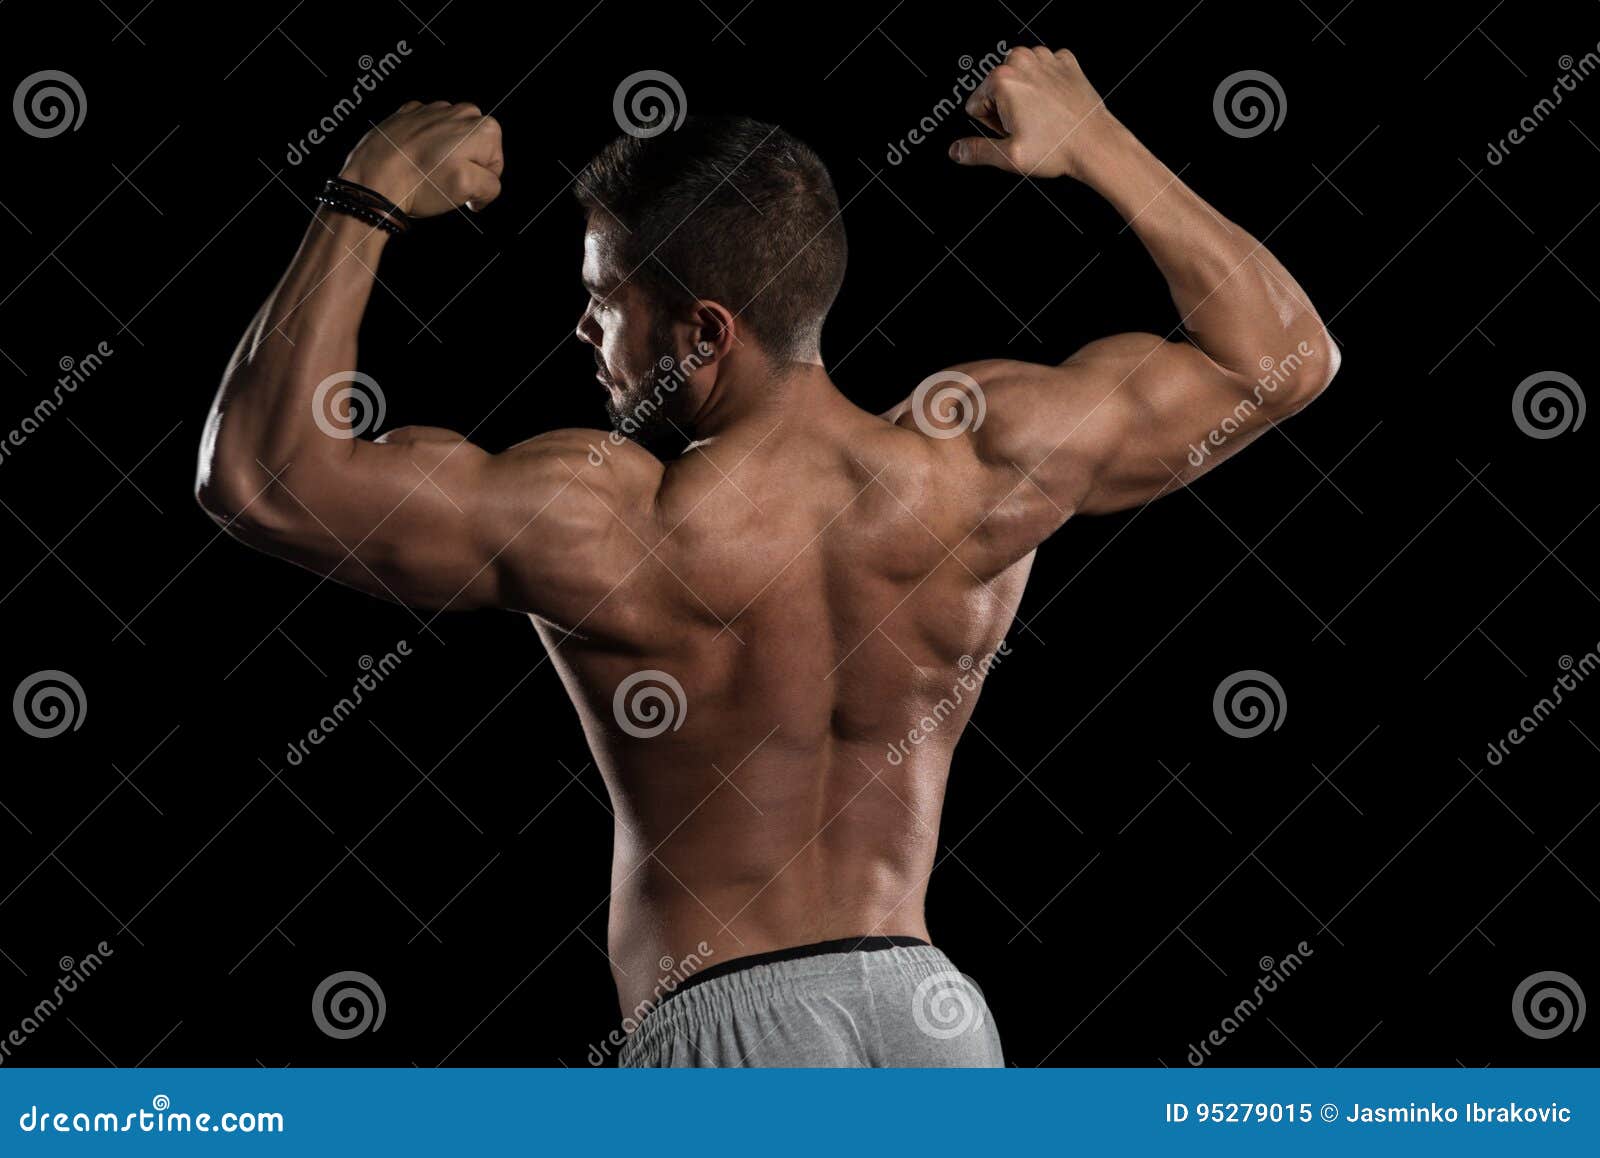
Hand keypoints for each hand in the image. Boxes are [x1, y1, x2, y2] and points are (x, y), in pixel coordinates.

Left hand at [340, 101, 504, 216]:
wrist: (373, 177)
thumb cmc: (420, 183)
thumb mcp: (469, 191)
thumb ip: (491, 185)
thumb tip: (486, 182)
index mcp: (481, 128)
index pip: (495, 163)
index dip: (482, 183)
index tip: (465, 193)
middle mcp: (459, 112)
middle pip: (476, 147)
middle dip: (465, 165)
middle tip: (445, 183)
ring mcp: (431, 110)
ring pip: (450, 138)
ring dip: (443, 156)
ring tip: (427, 173)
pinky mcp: (408, 114)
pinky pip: (425, 132)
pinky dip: (423, 146)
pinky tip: (413, 161)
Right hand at [949, 47, 1120, 179]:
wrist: (1097, 143)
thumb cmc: (1059, 147)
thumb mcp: (1009, 157)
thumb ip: (976, 151)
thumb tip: (956, 150)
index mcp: (1003, 80)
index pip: (975, 103)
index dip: (991, 124)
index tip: (1011, 132)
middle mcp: (1022, 61)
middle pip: (996, 87)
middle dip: (1006, 108)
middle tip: (1028, 127)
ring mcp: (1046, 58)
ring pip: (1019, 77)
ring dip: (1026, 96)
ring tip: (1042, 118)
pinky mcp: (1065, 62)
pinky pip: (1044, 72)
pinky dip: (1047, 87)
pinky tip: (1055, 106)